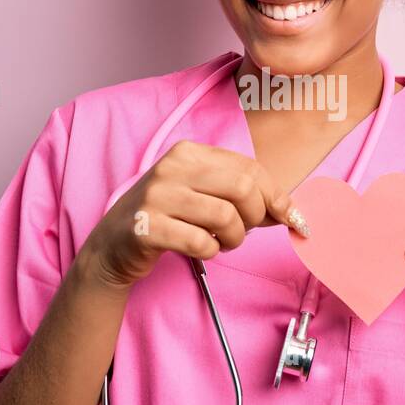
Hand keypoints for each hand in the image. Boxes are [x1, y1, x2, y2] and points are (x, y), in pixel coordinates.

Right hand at [78, 140, 307, 292]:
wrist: (112, 246)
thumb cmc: (168, 219)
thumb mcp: (203, 195)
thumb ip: (243, 196)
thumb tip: (292, 211)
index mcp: (190, 152)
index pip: (250, 169)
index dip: (278, 197)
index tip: (292, 219)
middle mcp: (172, 167)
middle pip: (243, 189)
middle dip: (255, 218)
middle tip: (243, 232)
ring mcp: (156, 196)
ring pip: (226, 216)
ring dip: (233, 238)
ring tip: (221, 242)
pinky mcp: (146, 227)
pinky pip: (200, 242)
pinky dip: (210, 251)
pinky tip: (201, 250)